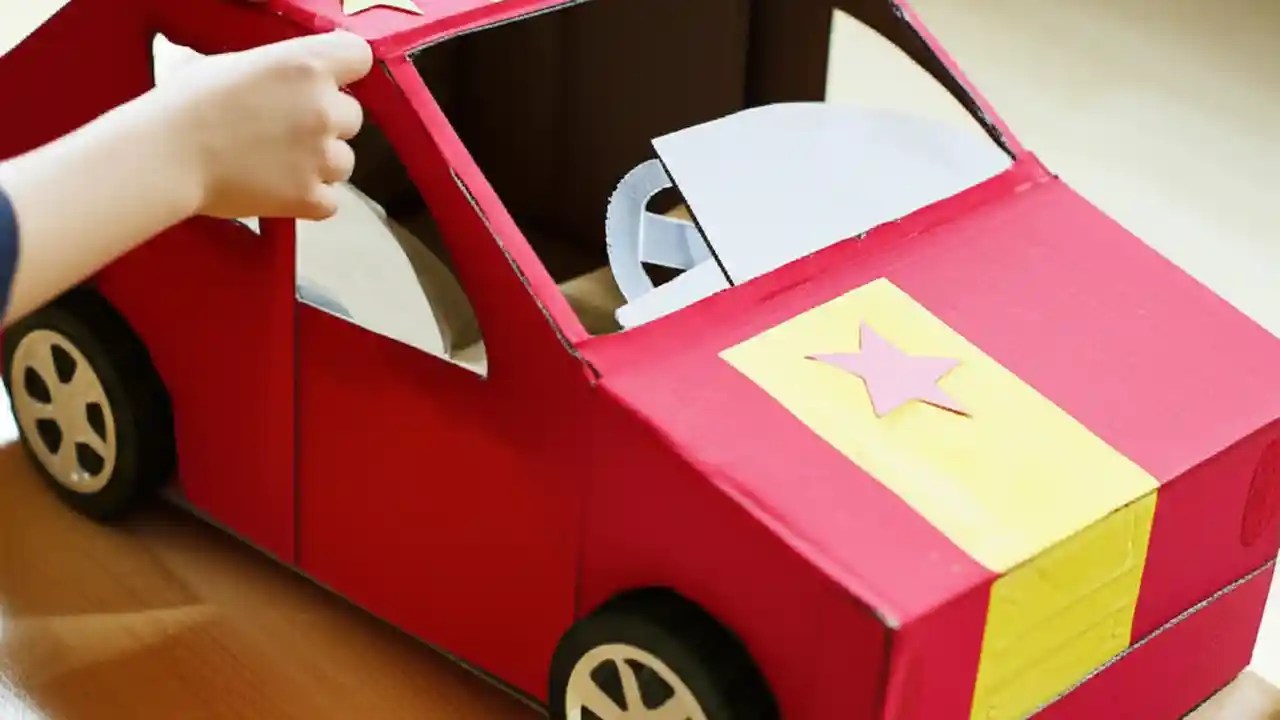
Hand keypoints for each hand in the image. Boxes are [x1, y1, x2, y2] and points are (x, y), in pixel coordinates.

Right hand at [152, 30, 372, 220]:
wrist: (167, 155)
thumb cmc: (186, 103)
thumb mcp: (229, 63)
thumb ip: (268, 67)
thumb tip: (262, 70)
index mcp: (306, 65)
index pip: (359, 57)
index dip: (345, 71)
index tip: (327, 83)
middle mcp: (323, 109)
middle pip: (352, 116)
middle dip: (327, 124)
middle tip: (285, 131)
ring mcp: (321, 156)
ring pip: (345, 161)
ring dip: (320, 164)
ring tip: (277, 163)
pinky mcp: (312, 197)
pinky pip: (331, 201)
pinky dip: (311, 199)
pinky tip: (280, 190)